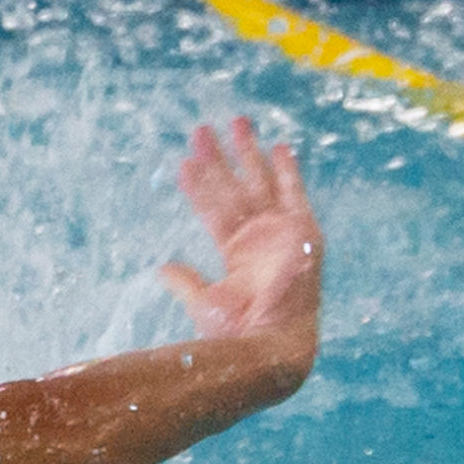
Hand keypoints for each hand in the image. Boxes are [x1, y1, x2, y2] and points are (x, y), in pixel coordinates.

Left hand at [160, 118, 322, 355]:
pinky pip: (294, 194)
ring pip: (259, 183)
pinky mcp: (301, 231)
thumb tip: (162, 267)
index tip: (183, 161)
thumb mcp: (204, 300)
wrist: (270, 341)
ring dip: (248, 153)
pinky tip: (279, 147)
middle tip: (202, 129)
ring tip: (237, 121)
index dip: (199, 186)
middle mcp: (259, 238)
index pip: (214, 210)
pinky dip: (288, 171)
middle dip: (219, 159)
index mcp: (238, 254)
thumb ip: (185, 281)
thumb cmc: (240, 329)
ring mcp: (280, 233)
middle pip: (234, 188)